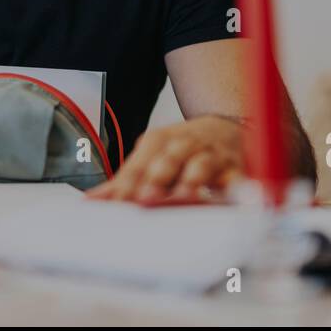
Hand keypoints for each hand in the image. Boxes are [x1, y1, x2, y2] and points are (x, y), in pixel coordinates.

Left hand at [85, 116, 244, 204]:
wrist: (229, 129)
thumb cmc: (184, 149)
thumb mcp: (152, 157)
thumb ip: (125, 180)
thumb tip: (92, 201)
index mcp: (161, 142)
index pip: (142, 160)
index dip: (129, 181)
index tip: (118, 201)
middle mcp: (187, 145)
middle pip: (171, 157)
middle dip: (158, 176)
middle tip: (146, 198)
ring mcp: (213, 156)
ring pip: (203, 164)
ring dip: (193, 180)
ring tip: (184, 196)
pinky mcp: (238, 169)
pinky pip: (238, 179)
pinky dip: (236, 190)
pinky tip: (231, 201)